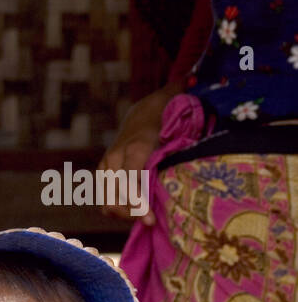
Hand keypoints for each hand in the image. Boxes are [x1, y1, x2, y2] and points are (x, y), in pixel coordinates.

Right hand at [97, 83, 178, 224]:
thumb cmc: (161, 113)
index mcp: (134, 146)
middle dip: (131, 212)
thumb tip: (196, 77)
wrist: (138, 114)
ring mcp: (107, 169)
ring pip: (106, 200)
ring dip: (125, 213)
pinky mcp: (105, 178)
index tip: (150, 218)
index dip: (137, 201)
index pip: (129, 179)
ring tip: (147, 219)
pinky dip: (119, 210)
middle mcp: (115, 159)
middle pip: (114, 195)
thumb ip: (182, 94)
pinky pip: (106, 200)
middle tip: (152, 223)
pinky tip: (137, 212)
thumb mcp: (171, 103)